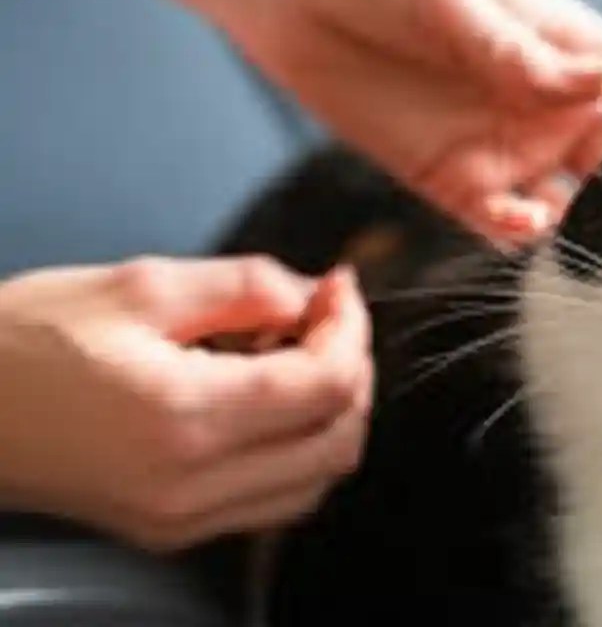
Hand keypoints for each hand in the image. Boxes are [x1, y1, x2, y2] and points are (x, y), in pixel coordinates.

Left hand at [0, 0, 601, 243]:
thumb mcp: (465, 8)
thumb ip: (532, 59)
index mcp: (567, 52)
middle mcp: (545, 107)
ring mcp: (503, 147)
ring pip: (567, 203)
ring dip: (584, 224)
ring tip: (592, 233)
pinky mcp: (452, 181)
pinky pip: (501, 223)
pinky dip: (519, 232)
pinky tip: (524, 223)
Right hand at [0, 256, 371, 551]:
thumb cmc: (26, 342)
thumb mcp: (139, 287)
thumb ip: (244, 286)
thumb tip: (311, 296)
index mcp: (186, 419)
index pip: (327, 386)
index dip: (350, 329)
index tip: (336, 288)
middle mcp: (194, 486)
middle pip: (338, 441)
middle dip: (352, 371)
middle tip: (327, 319)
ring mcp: (184, 520)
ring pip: (317, 480)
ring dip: (330, 416)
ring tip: (298, 356)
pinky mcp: (172, 531)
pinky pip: (275, 501)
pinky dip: (297, 451)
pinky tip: (270, 403)